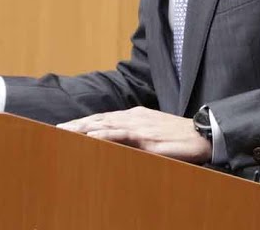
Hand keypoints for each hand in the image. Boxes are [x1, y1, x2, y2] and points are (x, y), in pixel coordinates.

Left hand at [57, 106, 211, 163]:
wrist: (204, 134)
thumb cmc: (182, 135)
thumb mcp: (156, 132)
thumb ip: (139, 136)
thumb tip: (123, 144)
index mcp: (135, 116)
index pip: (103, 119)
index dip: (84, 122)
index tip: (65, 127)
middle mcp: (133, 117)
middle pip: (98, 120)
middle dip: (76, 125)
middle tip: (54, 130)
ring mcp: (139, 126)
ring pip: (104, 125)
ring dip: (82, 129)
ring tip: (64, 132)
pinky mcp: (146, 138)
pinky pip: (120, 135)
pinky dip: (102, 136)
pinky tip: (89, 137)